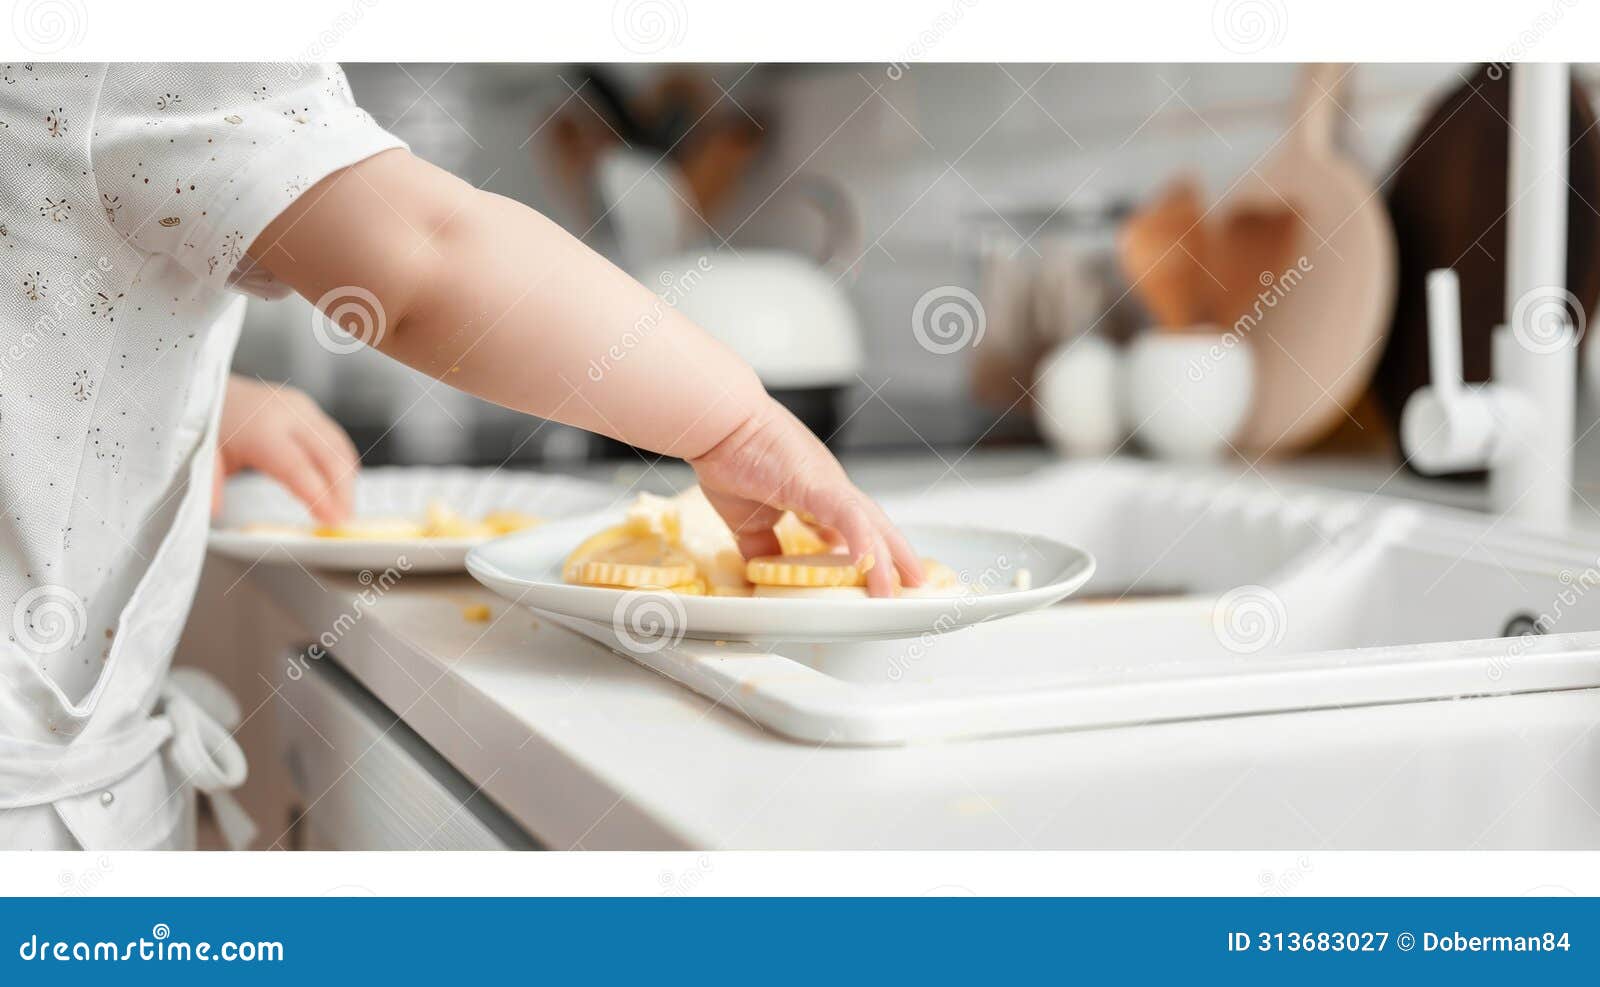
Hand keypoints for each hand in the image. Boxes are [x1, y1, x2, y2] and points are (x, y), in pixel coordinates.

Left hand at [213, 376, 358, 524]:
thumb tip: (213, 509)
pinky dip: (341, 462)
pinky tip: (340, 483)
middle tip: (345, 521)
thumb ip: (207, 481)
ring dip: (346, 478)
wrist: (203, 386)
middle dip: (342, 491)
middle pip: (329, 455)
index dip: (319, 495)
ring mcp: (300, 407)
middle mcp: (286, 412)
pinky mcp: (306, 408)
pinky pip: (334, 438)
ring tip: (344, 508)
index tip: (333, 520)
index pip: (298, 467)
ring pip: (337, 446)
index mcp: (260, 427)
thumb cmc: (201, 421)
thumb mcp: (197, 452)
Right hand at [689, 401, 922, 596]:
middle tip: (914, 581)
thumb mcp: (746, 517)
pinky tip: (869, 565)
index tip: (874, 572)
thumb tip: (763, 570)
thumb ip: (760, 544)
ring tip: (899, 588)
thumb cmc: (728, 454)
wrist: (720, 420)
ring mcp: (828, 484)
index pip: (852, 525)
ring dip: (888, 558)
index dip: (868, 549)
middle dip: (896, 555)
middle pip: (874, 525)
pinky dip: (862, 540)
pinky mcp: (817, 484)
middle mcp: (830, 487)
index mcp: (815, 492)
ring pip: (870, 524)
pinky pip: (848, 517)